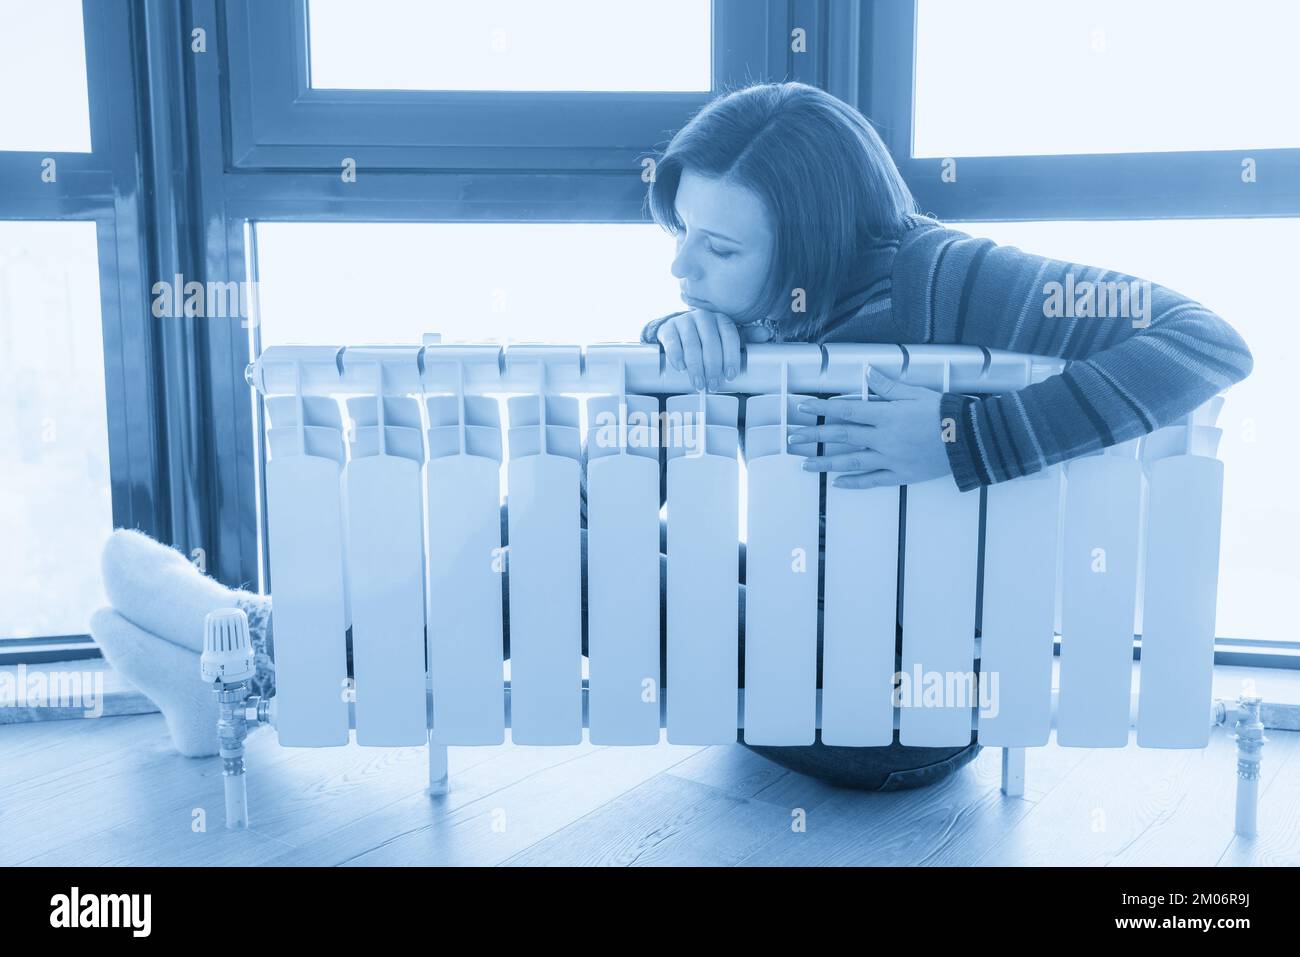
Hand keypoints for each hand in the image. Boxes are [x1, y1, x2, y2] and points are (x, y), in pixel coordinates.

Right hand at [657, 309, 773, 390]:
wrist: (676, 328)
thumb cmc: (705, 336)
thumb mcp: (725, 336)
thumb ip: (745, 337)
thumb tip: (767, 334)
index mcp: (721, 318)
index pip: (730, 337)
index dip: (731, 357)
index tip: (730, 376)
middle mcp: (703, 316)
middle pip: (711, 343)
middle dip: (713, 367)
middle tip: (713, 385)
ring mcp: (684, 321)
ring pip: (692, 345)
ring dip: (696, 367)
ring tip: (699, 383)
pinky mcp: (668, 328)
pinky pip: (673, 343)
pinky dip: (677, 357)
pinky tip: (681, 369)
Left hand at [785, 368, 954, 488]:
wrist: (972, 439)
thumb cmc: (945, 412)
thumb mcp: (917, 392)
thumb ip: (889, 386)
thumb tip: (868, 372)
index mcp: (886, 415)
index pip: (845, 410)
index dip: (821, 409)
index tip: (802, 408)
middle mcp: (883, 438)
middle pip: (841, 437)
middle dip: (814, 437)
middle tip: (792, 438)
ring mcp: (890, 459)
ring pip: (850, 462)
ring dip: (825, 463)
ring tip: (804, 464)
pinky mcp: (901, 475)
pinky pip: (873, 481)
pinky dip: (854, 483)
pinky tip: (837, 484)